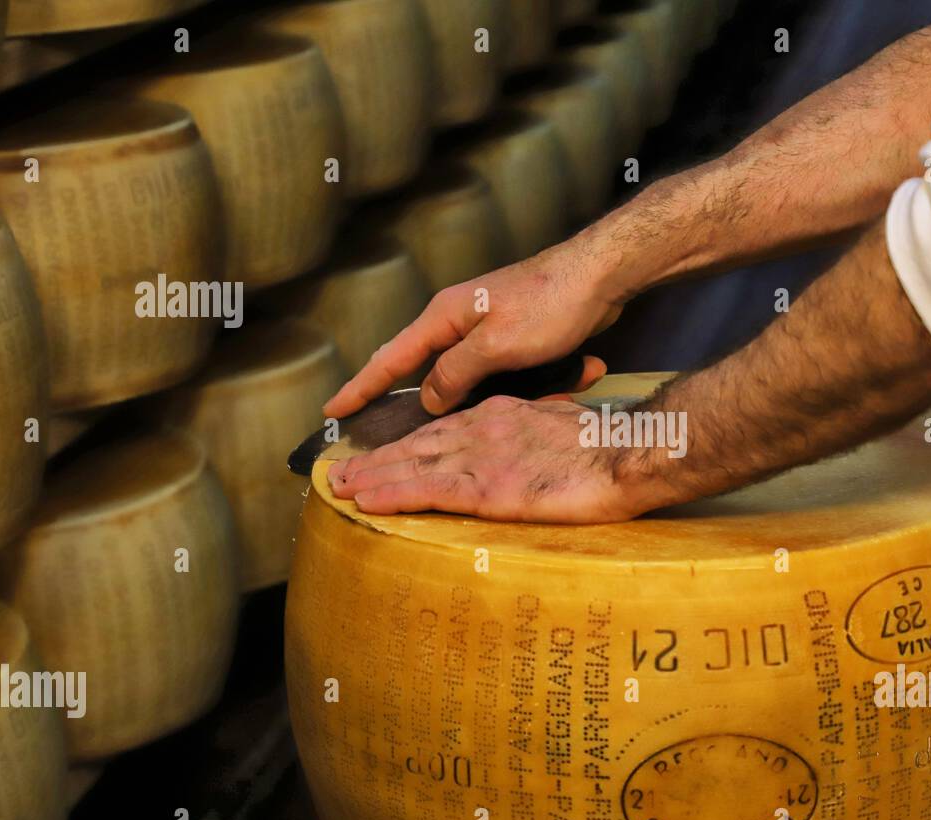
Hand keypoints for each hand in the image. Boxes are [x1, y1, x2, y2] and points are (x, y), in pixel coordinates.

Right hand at [322, 239, 624, 419]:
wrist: (599, 278)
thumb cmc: (549, 304)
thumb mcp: (495, 346)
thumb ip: (456, 373)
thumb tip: (426, 399)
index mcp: (443, 318)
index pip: (389, 359)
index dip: (359, 389)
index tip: (331, 412)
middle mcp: (456, 322)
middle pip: (412, 366)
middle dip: (388, 396)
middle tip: (364, 426)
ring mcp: (483, 329)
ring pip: (451, 373)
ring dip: (439, 400)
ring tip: (413, 429)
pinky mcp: (509, 338)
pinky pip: (483, 372)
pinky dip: (480, 392)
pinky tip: (477, 410)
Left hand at [324, 395, 671, 523]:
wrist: (629, 451)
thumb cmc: (612, 444)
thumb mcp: (568, 425)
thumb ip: (540, 433)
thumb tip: (534, 448)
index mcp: (505, 414)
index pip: (446, 428)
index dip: (411, 443)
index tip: (387, 454)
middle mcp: (484, 428)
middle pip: (419, 444)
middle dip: (378, 459)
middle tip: (343, 472)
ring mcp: (483, 456)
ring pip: (413, 465)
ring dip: (372, 476)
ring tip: (339, 487)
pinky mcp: (488, 486)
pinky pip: (428, 490)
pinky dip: (392, 494)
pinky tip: (366, 501)